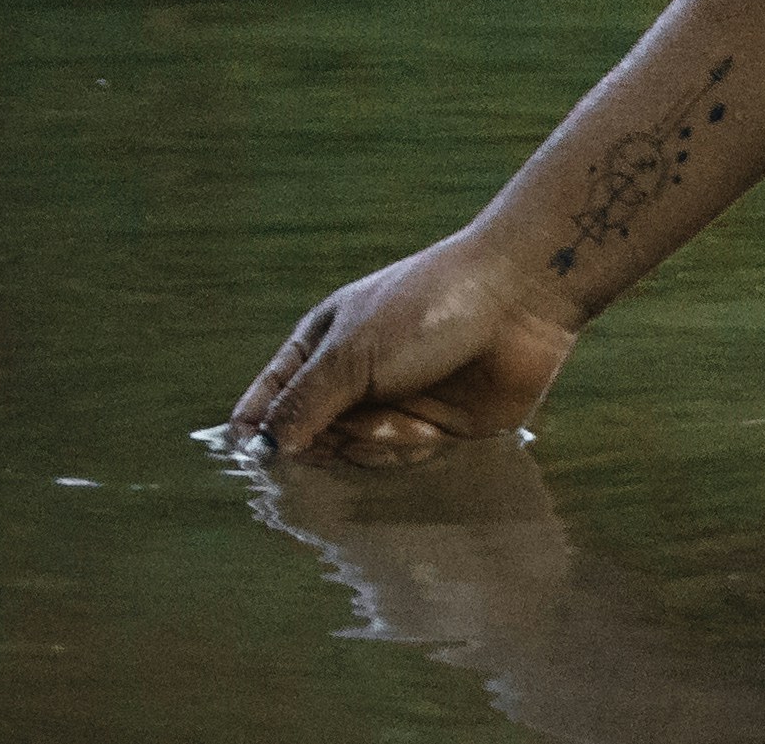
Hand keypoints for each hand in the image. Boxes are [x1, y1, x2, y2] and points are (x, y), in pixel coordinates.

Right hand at [228, 232, 585, 465]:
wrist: (517, 303)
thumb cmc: (426, 310)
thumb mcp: (352, 353)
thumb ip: (303, 405)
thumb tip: (264, 447)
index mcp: (324, 344)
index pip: (272, 395)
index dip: (256, 428)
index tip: (247, 456)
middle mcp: (354, 377)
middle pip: (310, 437)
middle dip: (324, 443)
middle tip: (347, 433)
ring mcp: (394, 404)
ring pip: (354, 454)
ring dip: (373, 442)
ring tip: (402, 415)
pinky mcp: (433, 430)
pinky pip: (398, 462)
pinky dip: (407, 450)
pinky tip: (429, 426)